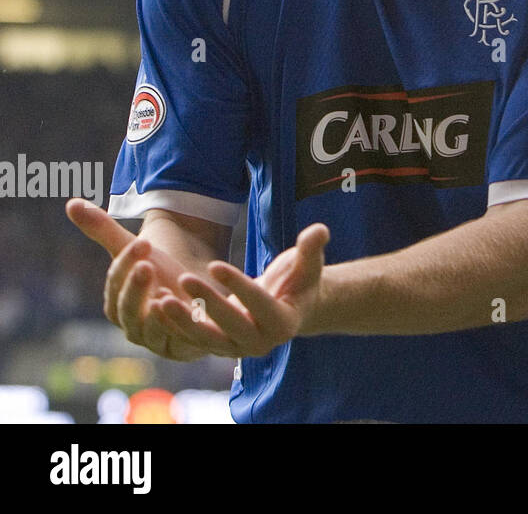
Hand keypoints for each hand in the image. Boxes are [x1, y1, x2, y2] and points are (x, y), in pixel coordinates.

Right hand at [66, 198, 209, 360]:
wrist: (199, 295)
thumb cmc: (162, 273)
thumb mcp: (138, 251)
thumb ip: (104, 230)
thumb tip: (70, 203)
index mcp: (116, 303)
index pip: (116, 282)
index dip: (127, 262)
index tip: (143, 242)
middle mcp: (132, 325)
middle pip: (127, 308)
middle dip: (135, 287)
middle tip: (147, 265)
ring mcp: (156, 339)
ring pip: (149, 330)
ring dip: (156, 314)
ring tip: (164, 294)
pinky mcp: (183, 347)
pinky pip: (178, 342)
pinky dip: (180, 328)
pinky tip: (189, 311)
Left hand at [163, 224, 329, 358]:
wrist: (290, 306)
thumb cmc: (300, 280)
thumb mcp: (308, 264)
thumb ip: (311, 248)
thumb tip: (319, 230)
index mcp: (284, 323)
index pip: (259, 303)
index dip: (237, 284)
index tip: (215, 264)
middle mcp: (261, 343)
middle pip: (230, 323)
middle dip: (206, 301)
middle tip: (184, 278)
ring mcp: (238, 350)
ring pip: (206, 337)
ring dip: (183, 319)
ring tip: (160, 299)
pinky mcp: (219, 348)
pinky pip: (194, 339)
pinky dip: (176, 325)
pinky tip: (156, 306)